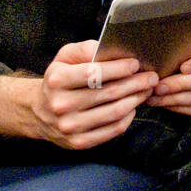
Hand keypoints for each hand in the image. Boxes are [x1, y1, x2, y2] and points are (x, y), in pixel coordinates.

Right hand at [0, 40, 156, 148]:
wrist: (39, 112)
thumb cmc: (58, 80)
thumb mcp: (64, 58)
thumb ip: (85, 49)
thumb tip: (109, 48)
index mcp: (57, 80)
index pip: (94, 73)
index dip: (119, 68)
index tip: (136, 64)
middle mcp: (61, 105)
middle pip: (109, 93)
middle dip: (135, 83)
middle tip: (151, 77)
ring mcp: (70, 126)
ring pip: (114, 112)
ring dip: (136, 100)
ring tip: (146, 90)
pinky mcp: (79, 142)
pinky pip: (112, 130)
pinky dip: (128, 117)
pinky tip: (133, 107)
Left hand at [146, 36, 190, 116]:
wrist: (190, 61)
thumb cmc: (185, 48)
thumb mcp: (185, 41)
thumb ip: (179, 43)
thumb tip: (160, 45)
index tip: (182, 67)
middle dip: (180, 85)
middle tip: (158, 86)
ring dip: (177, 99)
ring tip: (156, 97)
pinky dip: (183, 109)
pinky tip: (166, 104)